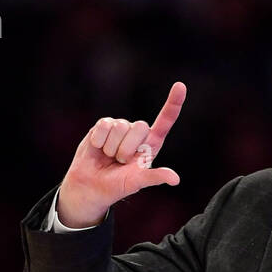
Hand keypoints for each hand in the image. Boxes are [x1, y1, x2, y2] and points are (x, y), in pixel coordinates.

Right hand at [56, 82, 186, 226]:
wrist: (90, 186)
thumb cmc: (116, 186)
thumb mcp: (137, 182)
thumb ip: (155, 177)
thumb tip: (175, 180)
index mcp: (150, 145)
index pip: (164, 122)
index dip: (173, 104)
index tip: (180, 86)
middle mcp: (137, 133)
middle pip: (140, 126)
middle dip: (127, 149)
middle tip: (120, 162)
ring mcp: (120, 127)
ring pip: (120, 127)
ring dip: (112, 148)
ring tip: (109, 157)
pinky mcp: (103, 125)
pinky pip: (104, 126)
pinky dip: (99, 142)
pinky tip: (98, 149)